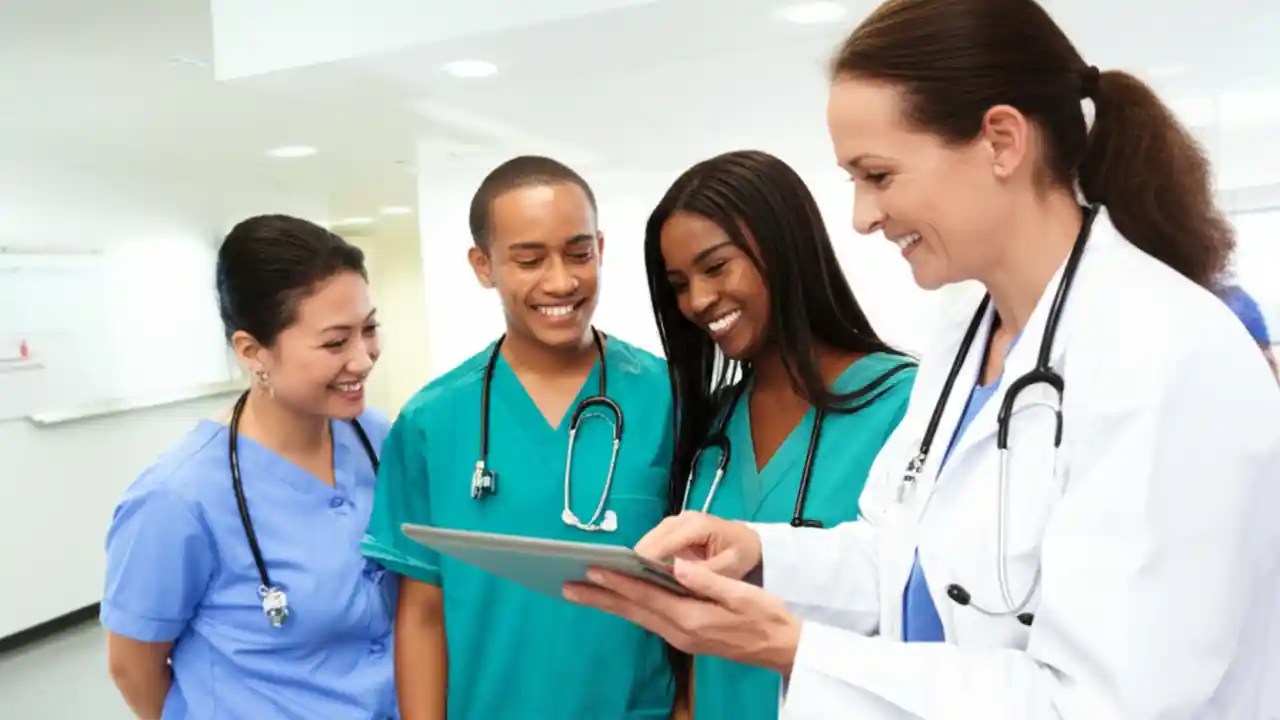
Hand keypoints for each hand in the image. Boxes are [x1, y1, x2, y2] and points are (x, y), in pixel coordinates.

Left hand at [563, 558, 800, 675]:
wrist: (782, 647)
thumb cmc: (766, 616)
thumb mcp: (742, 594)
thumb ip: (707, 580)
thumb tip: (676, 564)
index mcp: (691, 617)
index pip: (646, 596)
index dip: (618, 581)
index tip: (592, 568)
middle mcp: (680, 631)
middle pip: (632, 611)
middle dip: (599, 597)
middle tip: (567, 586)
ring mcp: (681, 637)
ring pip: (636, 617)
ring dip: (609, 603)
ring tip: (582, 591)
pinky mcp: (684, 637)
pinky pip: (648, 620)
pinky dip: (628, 608)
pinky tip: (617, 600)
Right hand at [635, 511, 762, 579]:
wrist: (747, 541)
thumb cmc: (740, 554)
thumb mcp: (730, 567)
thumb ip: (705, 574)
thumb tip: (678, 578)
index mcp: (696, 525)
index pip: (662, 545)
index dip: (646, 565)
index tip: (634, 587)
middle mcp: (680, 519)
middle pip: (648, 543)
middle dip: (637, 566)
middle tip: (629, 591)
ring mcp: (673, 523)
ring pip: (646, 544)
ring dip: (638, 564)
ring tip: (631, 588)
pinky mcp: (669, 531)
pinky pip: (651, 546)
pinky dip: (645, 561)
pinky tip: (642, 579)